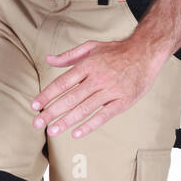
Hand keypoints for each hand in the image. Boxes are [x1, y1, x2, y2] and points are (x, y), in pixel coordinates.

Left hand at [30, 38, 161, 139]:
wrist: (146, 52)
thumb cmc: (116, 51)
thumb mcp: (91, 47)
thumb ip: (68, 56)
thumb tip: (48, 59)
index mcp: (87, 65)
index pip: (62, 82)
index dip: (47, 94)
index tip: (34, 105)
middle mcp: (97, 78)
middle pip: (70, 98)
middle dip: (51, 112)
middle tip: (37, 123)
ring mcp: (110, 90)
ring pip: (84, 108)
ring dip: (66, 121)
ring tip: (52, 131)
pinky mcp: (123, 101)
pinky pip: (104, 116)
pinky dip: (89, 125)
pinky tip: (76, 133)